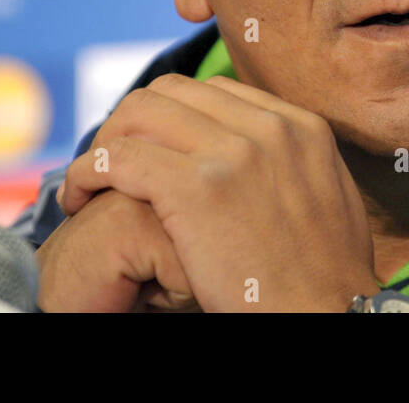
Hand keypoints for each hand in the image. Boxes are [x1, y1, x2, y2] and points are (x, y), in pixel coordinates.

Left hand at [55, 73, 379, 311]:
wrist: (328, 316)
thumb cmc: (326, 280)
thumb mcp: (328, 197)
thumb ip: (290, 165)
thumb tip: (259, 158)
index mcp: (299, 126)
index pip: (216, 92)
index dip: (172, 118)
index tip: (152, 151)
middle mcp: (268, 128)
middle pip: (172, 92)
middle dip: (132, 123)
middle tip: (113, 164)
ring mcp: (233, 153)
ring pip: (139, 114)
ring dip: (105, 142)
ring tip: (92, 183)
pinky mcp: (197, 188)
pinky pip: (118, 158)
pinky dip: (88, 172)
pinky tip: (80, 199)